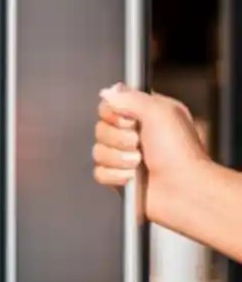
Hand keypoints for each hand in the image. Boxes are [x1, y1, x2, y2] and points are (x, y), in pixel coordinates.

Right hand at [94, 84, 210, 224]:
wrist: (184, 189)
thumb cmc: (180, 152)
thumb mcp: (160, 112)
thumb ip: (130, 97)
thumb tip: (108, 92)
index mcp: (146, 114)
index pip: (110, 106)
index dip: (113, 113)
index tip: (131, 120)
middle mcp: (134, 134)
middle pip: (100, 128)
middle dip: (118, 138)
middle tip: (139, 144)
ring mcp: (125, 157)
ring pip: (98, 151)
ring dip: (118, 158)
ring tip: (139, 163)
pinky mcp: (119, 178)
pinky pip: (100, 172)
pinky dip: (116, 175)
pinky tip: (133, 178)